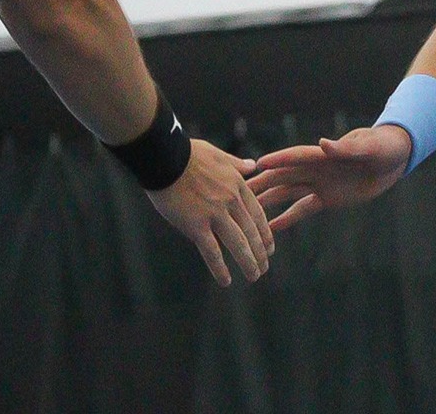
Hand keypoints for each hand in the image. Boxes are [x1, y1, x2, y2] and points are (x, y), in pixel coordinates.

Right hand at [146, 139, 271, 286]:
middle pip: (251, 232)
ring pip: (238, 244)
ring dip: (248, 263)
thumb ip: (237, 164)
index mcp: (237, 185)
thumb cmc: (187, 153)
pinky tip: (226, 281)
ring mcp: (215, 214)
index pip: (257, 215)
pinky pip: (212, 252)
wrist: (165, 156)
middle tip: (264, 267)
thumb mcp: (219, 154)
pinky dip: (220, 269)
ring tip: (254, 276)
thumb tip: (252, 165)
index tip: (270, 248)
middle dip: (260, 253)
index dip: (265, 233)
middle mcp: (230, 201)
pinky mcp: (196, 225)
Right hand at [247, 124, 412, 233]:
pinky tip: (271, 229)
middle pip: (283, 176)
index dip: (275, 161)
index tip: (254, 167)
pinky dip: (287, 218)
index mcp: (323, 154)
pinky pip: (302, 209)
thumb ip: (346, 147)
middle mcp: (315, 168)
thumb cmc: (383, 146)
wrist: (395, 158)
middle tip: (236, 193)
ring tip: (245, 214)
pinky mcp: (326, 198)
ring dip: (268, 202)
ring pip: (287, 193)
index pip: (294, 157)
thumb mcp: (368, 147)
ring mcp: (318, 183)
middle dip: (261, 184)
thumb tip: (323, 143)